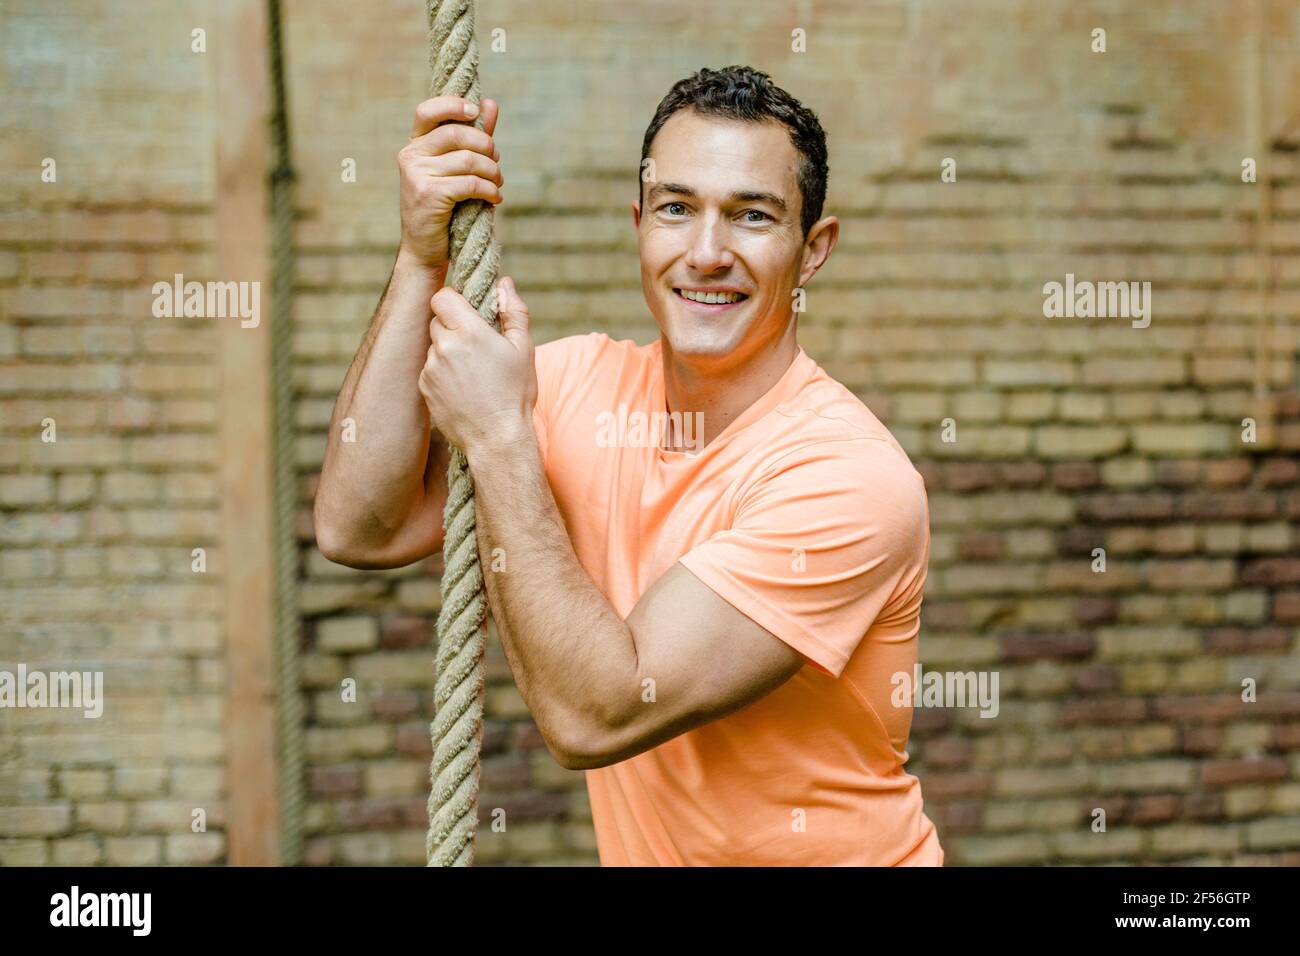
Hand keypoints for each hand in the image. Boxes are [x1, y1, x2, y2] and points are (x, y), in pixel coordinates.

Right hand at [397, 96, 503, 274]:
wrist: (424, 249)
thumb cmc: (444, 207)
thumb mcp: (456, 169)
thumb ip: (472, 137)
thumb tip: (490, 103)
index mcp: (414, 145)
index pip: (427, 111)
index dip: (453, 105)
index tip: (476, 112)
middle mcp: (411, 156)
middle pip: (457, 134)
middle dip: (486, 146)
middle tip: (497, 162)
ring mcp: (417, 174)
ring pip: (467, 159)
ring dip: (492, 172)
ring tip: (497, 183)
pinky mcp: (428, 194)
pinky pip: (469, 183)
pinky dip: (489, 190)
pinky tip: (495, 198)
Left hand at [419, 276, 536, 456]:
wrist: (497, 438)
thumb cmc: (514, 393)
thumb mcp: (523, 349)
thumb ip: (513, 311)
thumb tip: (505, 283)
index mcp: (469, 331)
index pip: (442, 297)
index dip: (453, 300)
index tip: (466, 312)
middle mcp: (444, 346)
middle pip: (437, 319)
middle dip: (452, 325)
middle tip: (474, 344)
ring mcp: (431, 368)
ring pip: (433, 345)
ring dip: (447, 350)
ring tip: (471, 371)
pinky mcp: (424, 387)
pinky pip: (429, 368)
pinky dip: (441, 372)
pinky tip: (462, 387)